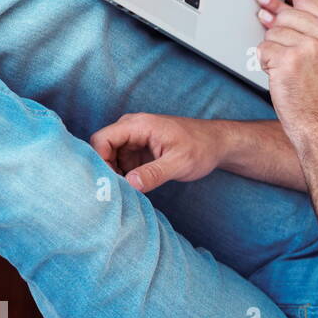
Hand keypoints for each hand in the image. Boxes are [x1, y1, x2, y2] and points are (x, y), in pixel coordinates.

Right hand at [90, 113, 224, 192]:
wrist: (218, 144)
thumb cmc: (202, 148)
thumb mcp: (180, 163)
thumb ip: (154, 173)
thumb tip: (129, 184)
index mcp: (139, 125)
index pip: (101, 139)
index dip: (99, 161)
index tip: (110, 182)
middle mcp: (132, 128)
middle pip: (102, 149)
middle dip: (105, 170)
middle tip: (116, 191)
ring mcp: (134, 139)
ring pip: (109, 158)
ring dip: (114, 175)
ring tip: (126, 192)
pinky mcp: (139, 151)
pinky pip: (120, 163)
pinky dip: (123, 176)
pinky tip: (132, 189)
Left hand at [254, 0, 317, 140]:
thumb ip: (309, 27)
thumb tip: (269, 5)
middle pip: (287, 14)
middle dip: (278, 32)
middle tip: (286, 52)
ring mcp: (311, 47)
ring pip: (273, 32)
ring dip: (273, 51)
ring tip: (290, 70)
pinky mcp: (290, 59)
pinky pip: (264, 49)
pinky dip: (266, 64)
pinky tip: (281, 76)